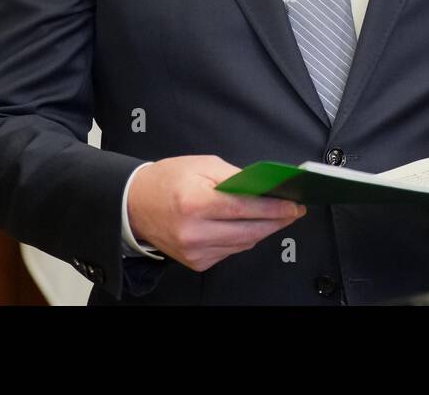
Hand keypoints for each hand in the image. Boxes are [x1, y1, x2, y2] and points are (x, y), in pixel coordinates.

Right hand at [127, 155, 305, 272]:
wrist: (134, 205)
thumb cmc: (169, 180)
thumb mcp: (202, 165)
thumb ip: (236, 177)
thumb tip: (266, 187)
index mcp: (195, 203)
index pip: (245, 208)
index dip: (274, 208)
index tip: (294, 205)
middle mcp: (194, 232)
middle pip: (249, 231)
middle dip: (277, 221)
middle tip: (294, 211)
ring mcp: (194, 251)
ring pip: (243, 244)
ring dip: (264, 231)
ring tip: (279, 217)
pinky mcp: (196, 263)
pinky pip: (230, 251)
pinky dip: (244, 239)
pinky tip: (251, 227)